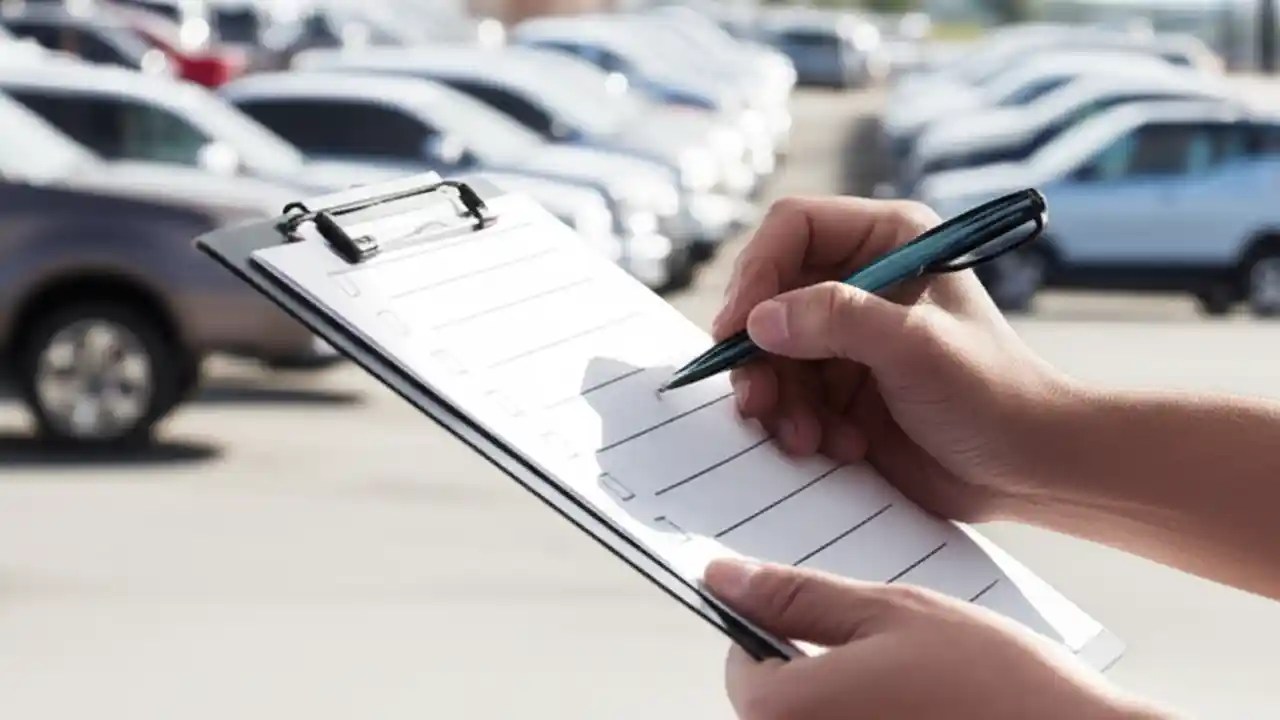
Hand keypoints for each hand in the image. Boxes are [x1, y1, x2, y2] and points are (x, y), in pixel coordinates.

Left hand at [705, 559, 1171, 719]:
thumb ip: (797, 597)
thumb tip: (723, 577)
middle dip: (819, 671)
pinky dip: (882, 718)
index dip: (779, 633)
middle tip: (892, 654)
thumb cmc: (996, 684)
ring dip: (853, 701)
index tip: (827, 621)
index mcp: (787, 711)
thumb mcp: (891, 613)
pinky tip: (932, 711)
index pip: (741, 666)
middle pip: (778, 706)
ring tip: (923, 688)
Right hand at [714, 197, 1081, 521]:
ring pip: (770, 352)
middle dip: (759, 354)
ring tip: (807, 438)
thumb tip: (758, 320)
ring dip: (780, 400)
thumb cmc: (992, 393)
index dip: (757, 272)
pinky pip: (788, 394)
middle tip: (758, 401)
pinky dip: (799, 423)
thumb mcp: (914, 346)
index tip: (739, 328)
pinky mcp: (842, 386)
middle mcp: (862, 279)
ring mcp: (848, 336)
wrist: (1027, 468)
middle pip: (770, 295)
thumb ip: (835, 320)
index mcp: (888, 240)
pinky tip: (838, 446)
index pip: (795, 228)